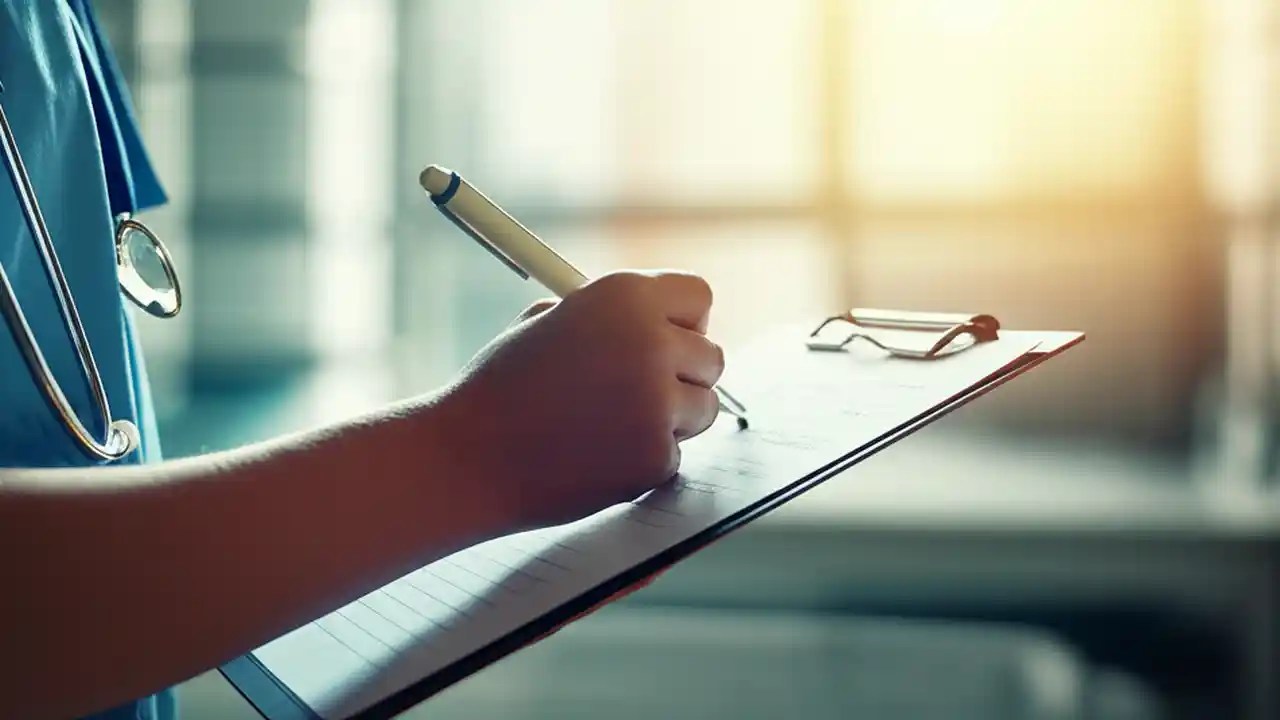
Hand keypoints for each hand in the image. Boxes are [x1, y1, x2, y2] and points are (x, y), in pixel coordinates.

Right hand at [437, 271, 724, 531]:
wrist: (466, 457)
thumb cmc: (500, 389)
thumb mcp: (548, 323)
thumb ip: (610, 317)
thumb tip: (665, 326)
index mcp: (623, 295)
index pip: (698, 297)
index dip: (683, 321)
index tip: (667, 339)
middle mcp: (650, 341)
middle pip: (712, 356)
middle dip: (682, 375)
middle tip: (637, 392)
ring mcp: (658, 402)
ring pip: (705, 408)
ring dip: (671, 420)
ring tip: (607, 425)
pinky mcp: (656, 455)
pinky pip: (675, 455)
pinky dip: (644, 461)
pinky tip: (594, 457)